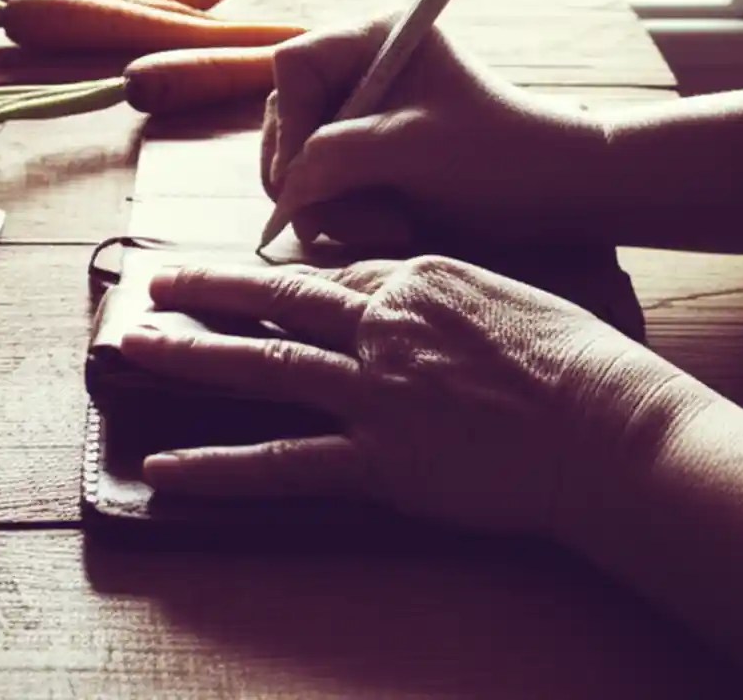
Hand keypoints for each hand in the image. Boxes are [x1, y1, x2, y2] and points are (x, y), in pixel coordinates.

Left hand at [119, 256, 689, 538]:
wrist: (608, 428)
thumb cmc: (577, 361)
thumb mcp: (509, 295)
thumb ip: (443, 291)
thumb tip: (408, 290)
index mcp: (417, 279)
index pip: (331, 274)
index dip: (281, 279)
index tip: (247, 280)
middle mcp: (383, 325)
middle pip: (276, 299)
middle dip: (207, 290)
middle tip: (156, 284)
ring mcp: (374, 391)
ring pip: (263, 364)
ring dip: (191, 356)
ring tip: (134, 348)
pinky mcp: (378, 458)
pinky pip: (281, 462)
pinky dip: (218, 467)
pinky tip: (167, 469)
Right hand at [261, 14, 609, 247]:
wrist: (552, 192)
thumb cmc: (498, 154)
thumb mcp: (414, 148)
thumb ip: (340, 156)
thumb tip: (286, 185)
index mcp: (374, 40)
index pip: (295, 68)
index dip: (292, 123)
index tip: (304, 176)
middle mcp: (360, 73)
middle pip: (289, 119)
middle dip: (309, 177)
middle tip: (327, 223)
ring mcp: (361, 118)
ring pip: (302, 162)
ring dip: (333, 205)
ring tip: (389, 227)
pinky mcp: (367, 160)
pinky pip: (325, 188)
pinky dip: (346, 216)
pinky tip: (390, 227)